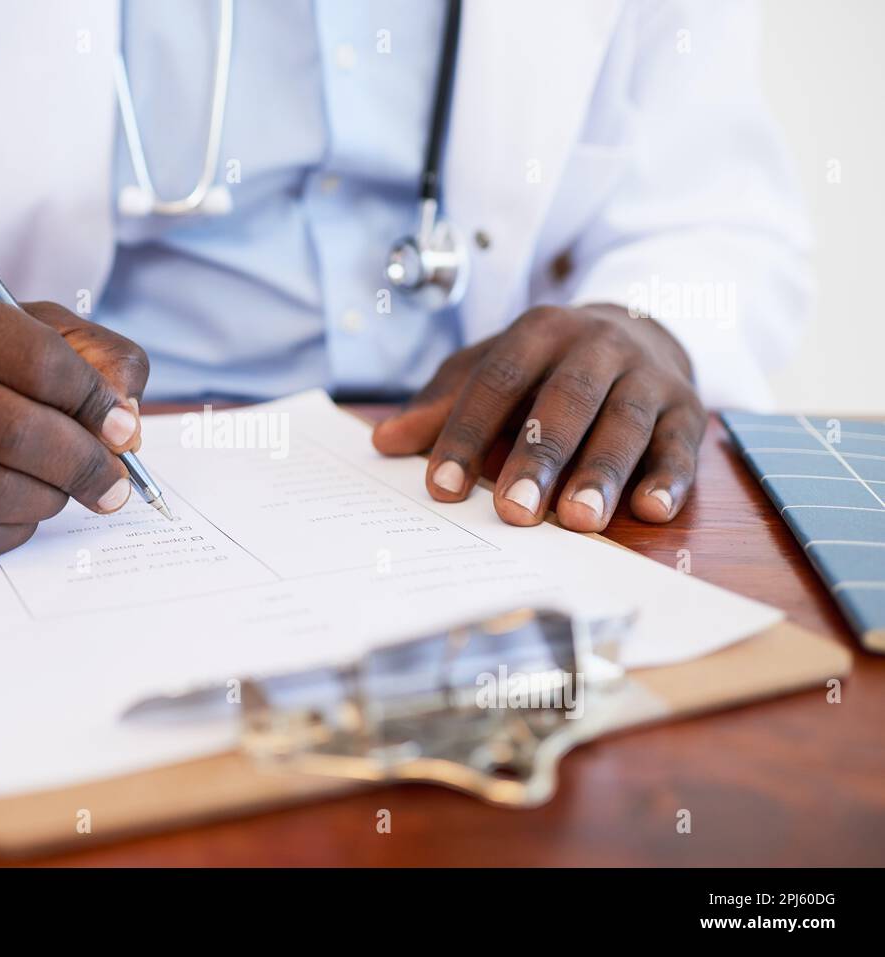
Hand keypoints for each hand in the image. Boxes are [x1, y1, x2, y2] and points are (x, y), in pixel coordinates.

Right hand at [0, 277, 148, 559]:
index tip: (123, 430)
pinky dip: (9, 531)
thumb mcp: (20, 328)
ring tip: (61, 491)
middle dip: (83, 465)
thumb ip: (92, 356)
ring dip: (47, 500)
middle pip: (17, 433)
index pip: (40, 362)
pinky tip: (18, 512)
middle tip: (113, 484)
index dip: (96, 404)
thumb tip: (126, 424)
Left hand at [371, 304, 705, 531]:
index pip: (497, 381)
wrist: (640, 329)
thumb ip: (443, 404)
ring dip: (603, 473)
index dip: (467, 433)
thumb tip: (385, 442)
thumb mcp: (491, 368)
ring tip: (579, 520)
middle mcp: (598, 346)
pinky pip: (681, 445)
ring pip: (624, 424)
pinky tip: (650, 510)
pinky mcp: (687, 409)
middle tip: (515, 512)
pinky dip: (669, 478)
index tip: (443, 487)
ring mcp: (647, 376)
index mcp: (540, 331)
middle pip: (566, 401)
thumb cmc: (547, 366)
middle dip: (540, 457)